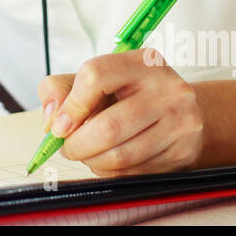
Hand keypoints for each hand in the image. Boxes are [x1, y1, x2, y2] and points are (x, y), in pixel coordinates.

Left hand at [37, 49, 202, 175]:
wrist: (183, 110)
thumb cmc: (132, 93)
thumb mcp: (98, 78)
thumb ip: (62, 89)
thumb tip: (52, 120)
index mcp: (142, 62)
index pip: (95, 76)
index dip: (70, 106)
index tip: (59, 125)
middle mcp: (167, 90)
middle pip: (108, 127)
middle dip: (77, 145)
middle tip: (67, 148)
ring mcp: (180, 123)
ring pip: (120, 156)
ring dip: (92, 161)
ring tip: (87, 153)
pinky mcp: (183, 153)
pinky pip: (134, 173)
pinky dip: (111, 172)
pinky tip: (108, 160)